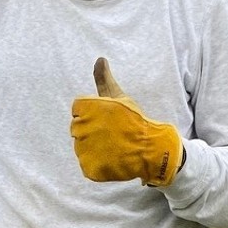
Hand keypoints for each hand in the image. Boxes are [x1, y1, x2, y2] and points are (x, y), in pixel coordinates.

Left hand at [70, 58, 184, 186]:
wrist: (150, 147)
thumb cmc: (134, 119)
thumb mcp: (118, 96)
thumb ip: (104, 79)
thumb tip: (100, 59)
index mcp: (84, 110)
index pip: (77, 112)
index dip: (93, 115)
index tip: (108, 119)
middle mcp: (80, 129)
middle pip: (78, 130)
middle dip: (93, 130)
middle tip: (113, 133)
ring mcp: (83, 151)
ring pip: (82, 148)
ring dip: (95, 147)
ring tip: (113, 145)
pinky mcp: (88, 168)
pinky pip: (87, 165)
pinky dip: (98, 164)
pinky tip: (111, 158)